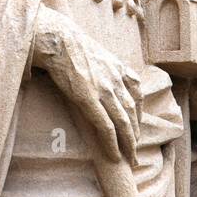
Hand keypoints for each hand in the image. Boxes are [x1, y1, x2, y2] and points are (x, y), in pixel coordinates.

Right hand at [31, 3, 142, 164]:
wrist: (58, 38)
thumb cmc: (70, 43)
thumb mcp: (95, 51)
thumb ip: (102, 65)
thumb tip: (96, 74)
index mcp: (118, 67)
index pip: (136, 94)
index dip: (138, 113)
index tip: (136, 125)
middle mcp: (116, 80)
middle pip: (132, 113)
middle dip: (135, 134)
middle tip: (135, 151)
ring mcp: (104, 89)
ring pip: (123, 122)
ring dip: (128, 143)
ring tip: (130, 158)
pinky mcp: (89, 98)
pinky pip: (106, 125)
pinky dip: (112, 142)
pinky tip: (114, 154)